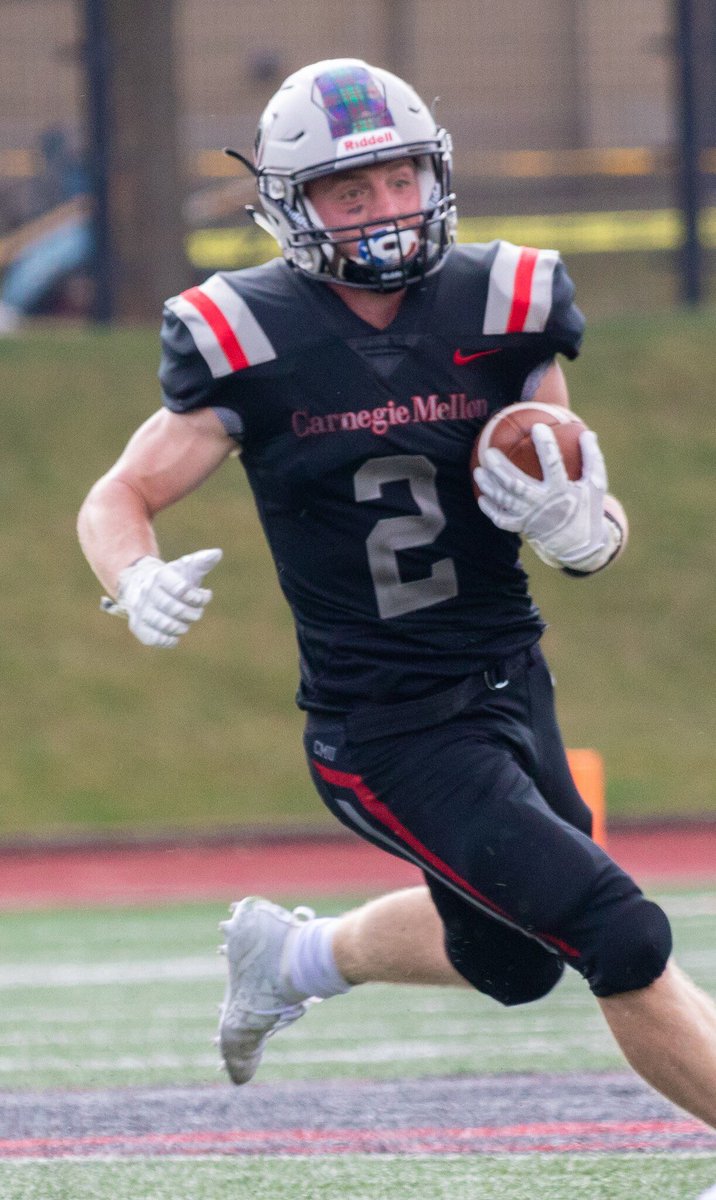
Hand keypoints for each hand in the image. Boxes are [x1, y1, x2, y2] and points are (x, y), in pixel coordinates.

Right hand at [111, 548, 222, 646]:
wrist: (138, 583)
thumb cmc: (171, 577)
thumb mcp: (185, 567)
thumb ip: (202, 561)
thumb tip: (218, 553)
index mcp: (160, 575)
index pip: (181, 589)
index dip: (197, 597)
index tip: (204, 596)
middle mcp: (146, 591)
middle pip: (173, 608)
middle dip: (191, 614)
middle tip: (197, 614)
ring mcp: (140, 609)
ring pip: (164, 624)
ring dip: (181, 627)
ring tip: (185, 624)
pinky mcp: (137, 626)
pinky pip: (152, 638)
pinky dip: (168, 640)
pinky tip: (175, 637)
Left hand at [474, 425, 613, 568]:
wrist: (581, 545)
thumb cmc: (587, 509)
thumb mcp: (596, 484)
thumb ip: (592, 458)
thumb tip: (588, 432)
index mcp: (563, 491)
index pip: (553, 464)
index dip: (545, 445)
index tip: (537, 427)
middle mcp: (543, 504)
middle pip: (516, 484)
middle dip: (500, 468)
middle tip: (489, 452)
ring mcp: (531, 517)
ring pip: (504, 500)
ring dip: (489, 485)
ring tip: (478, 470)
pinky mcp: (523, 527)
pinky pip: (502, 519)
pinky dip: (490, 509)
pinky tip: (481, 497)